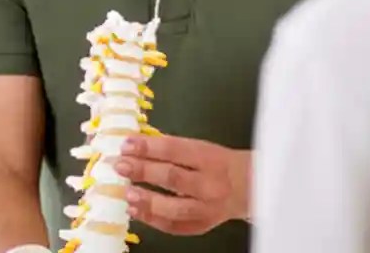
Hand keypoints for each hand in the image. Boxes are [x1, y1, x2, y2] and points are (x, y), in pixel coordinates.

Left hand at [114, 135, 250, 235]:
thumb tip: (135, 146)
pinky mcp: (203, 225)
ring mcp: (207, 208)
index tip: (126, 144)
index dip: (148, 147)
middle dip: (143, 171)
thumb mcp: (202, 148)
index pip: (175, 150)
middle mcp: (211, 184)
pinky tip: (136, 211)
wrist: (250, 187)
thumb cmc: (219, 163)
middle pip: (173, 178)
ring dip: (147, 201)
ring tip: (126, 193)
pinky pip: (175, 226)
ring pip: (174, 208)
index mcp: (210, 158)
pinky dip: (153, 219)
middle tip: (120, 165)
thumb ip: (171, 149)